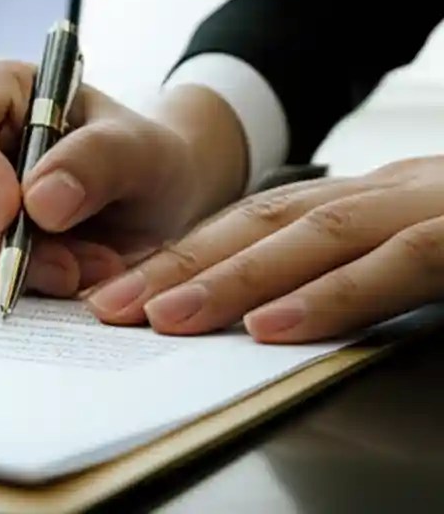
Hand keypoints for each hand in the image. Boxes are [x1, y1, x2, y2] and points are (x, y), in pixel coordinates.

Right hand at [0, 60, 244, 296]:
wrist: (158, 202)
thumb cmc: (147, 159)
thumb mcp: (144, 151)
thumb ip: (97, 162)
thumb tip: (37, 203)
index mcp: (0, 90)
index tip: (8, 214)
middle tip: (63, 266)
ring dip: (7, 265)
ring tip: (83, 270)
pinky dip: (12, 280)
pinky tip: (67, 275)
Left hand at [88, 156, 443, 342]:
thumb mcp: (415, 246)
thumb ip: (349, 270)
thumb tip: (255, 321)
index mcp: (369, 198)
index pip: (258, 223)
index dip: (184, 256)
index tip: (115, 296)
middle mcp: (389, 193)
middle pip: (267, 224)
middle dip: (181, 265)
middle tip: (108, 307)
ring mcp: (430, 207)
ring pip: (317, 236)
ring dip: (235, 277)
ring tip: (164, 317)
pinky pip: (399, 262)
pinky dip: (331, 294)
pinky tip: (271, 325)